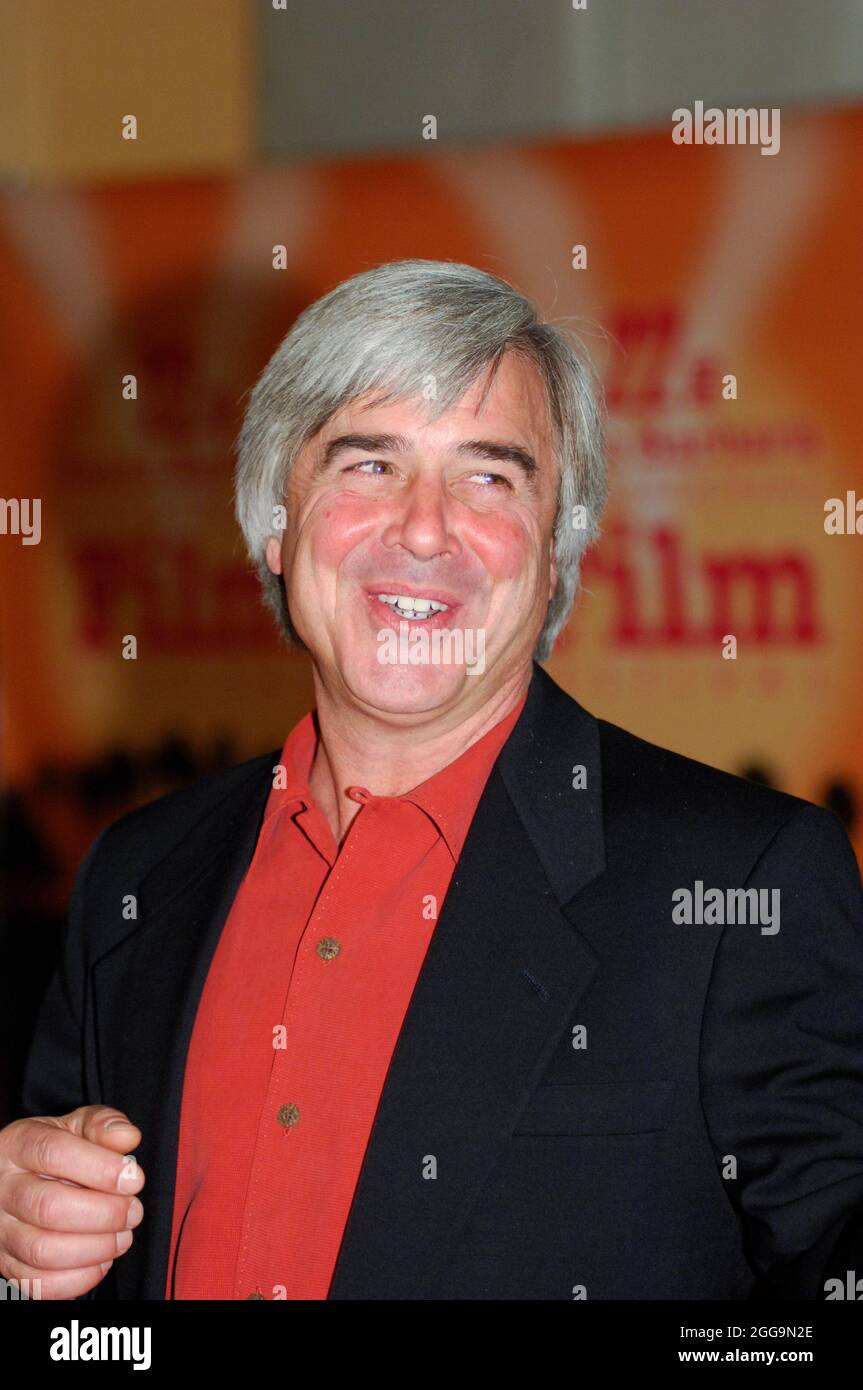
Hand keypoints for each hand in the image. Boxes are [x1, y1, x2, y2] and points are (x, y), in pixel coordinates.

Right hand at [0, 1105, 144, 1298]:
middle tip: (133, 1211)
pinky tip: (101, 1259)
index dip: (101, 1168)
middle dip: (104, 1213)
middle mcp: (3, 1189)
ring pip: (43, 1250)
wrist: (20, 1178)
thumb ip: (103, 1125)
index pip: (54, 1152)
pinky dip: (79, 1278)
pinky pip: (40, 1284)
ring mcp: (1, 1230)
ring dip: (95, 1248)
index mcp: (18, 1145)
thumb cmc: (54, 1151)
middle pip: (49, 1207)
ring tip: (122, 1236)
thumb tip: (127, 1138)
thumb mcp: (76, 1126)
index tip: (133, 1179)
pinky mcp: (7, 1264)